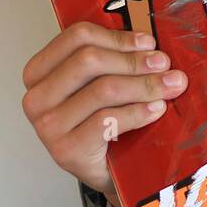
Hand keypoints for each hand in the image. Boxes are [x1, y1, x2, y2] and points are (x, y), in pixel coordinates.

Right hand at [21, 22, 188, 206]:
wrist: (103, 170)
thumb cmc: (100, 121)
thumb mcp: (99, 83)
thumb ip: (114, 59)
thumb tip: (151, 46)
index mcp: (39, 71)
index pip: (77, 37)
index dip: (117, 37)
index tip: (148, 43)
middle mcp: (36, 97)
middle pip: (90, 60)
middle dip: (134, 61)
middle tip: (164, 64)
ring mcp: (47, 126)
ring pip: (103, 89)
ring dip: (144, 85)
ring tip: (169, 86)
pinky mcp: (66, 150)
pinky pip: (108, 120)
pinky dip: (138, 112)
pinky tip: (156, 109)